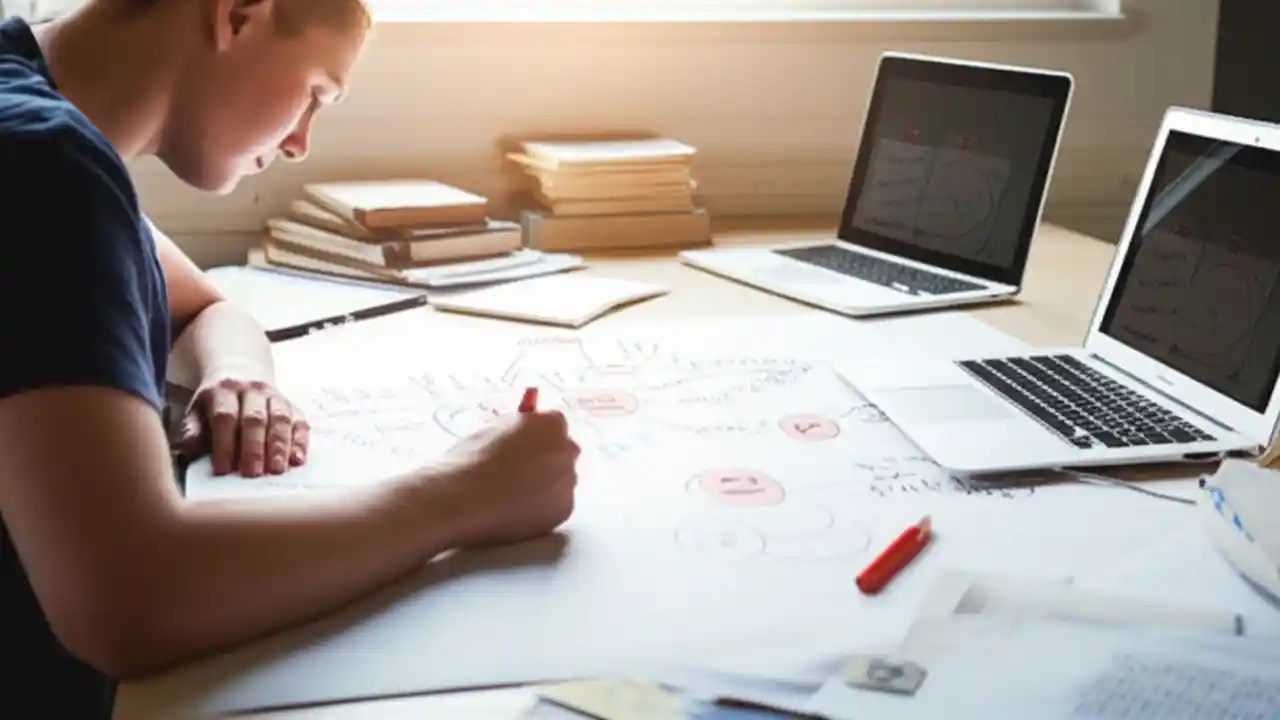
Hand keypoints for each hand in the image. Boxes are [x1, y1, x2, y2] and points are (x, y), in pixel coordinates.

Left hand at [177, 375, 309, 476]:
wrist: (241, 372)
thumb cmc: (216, 404)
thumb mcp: (197, 412)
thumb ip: (192, 431)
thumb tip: (187, 451)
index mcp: (223, 391)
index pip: (225, 417)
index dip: (224, 444)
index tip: (223, 470)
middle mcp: (252, 390)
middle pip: (255, 418)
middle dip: (254, 448)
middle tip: (252, 474)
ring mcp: (275, 397)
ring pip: (280, 418)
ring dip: (280, 446)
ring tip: (277, 470)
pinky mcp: (293, 406)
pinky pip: (300, 422)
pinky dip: (301, 442)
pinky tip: (298, 459)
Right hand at [436, 410, 579, 546]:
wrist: (463, 499)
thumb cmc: (468, 461)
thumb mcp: (492, 430)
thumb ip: (515, 431)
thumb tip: (520, 438)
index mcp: (550, 423)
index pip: (553, 426)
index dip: (536, 439)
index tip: (524, 449)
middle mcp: (566, 449)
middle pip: (562, 453)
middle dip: (546, 462)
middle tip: (518, 475)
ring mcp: (568, 480)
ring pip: (561, 482)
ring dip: (545, 487)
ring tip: (512, 497)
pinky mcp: (565, 509)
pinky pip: (557, 507)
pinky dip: (542, 510)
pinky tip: (516, 512)